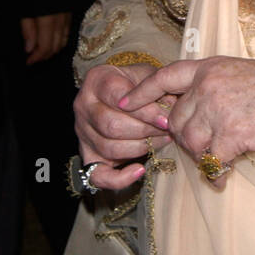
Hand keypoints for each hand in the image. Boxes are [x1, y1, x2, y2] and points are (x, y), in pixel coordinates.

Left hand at [21, 12, 71, 64]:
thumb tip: (29, 49)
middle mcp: (61, 20)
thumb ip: (28, 28)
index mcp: (48, 19)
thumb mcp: (25, 10)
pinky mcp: (70, 12)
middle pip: (56, 46)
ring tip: (40, 49)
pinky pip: (68, 32)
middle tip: (33, 57)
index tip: (28, 61)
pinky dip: (59, 40)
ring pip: (64, 41)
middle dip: (44, 55)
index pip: (45, 46)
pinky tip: (51, 39)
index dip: (37, 57)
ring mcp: (68, 16)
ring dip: (52, 49)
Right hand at [74, 63, 172, 191]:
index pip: (117, 97)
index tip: (165, 118)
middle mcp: (83, 106)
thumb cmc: (137, 84)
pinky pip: (98, 176)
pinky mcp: (88, 155)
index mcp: (96, 80)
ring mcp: (83, 133)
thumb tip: (171, 107)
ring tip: (162, 141)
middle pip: (111, 125)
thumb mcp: (147, 75)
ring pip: (109, 148)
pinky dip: (119, 178)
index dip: (144, 110)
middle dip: (144, 130)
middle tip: (167, 130)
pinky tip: (139, 170)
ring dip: (140, 148)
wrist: (122, 93)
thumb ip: (157, 87)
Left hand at [117, 56, 254, 182]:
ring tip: (221, 157)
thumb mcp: (239, 73)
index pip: (165, 76)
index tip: (124, 103)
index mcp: (208, 68)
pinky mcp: (232, 134)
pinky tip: (227, 173)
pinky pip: (212, 161)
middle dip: (186, 137)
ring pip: (190, 143)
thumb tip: (193, 114)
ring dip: (202, 155)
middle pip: (175, 121)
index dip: (142, 91)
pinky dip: (218, 172)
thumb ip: (212, 88)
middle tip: (207, 145)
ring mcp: (218, 110)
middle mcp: (207, 86)